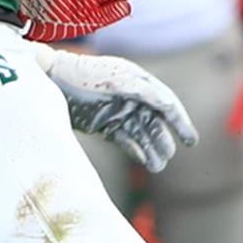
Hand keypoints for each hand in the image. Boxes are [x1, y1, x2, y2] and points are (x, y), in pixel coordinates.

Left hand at [41, 51, 196, 171]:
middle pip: (155, 122)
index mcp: (138, 81)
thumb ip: (144, 91)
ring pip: (142, 134)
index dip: (180, 121)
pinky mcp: (105, 125)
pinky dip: (135, 150)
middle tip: (170, 156)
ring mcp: (118, 112)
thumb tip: (169, 104)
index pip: (165, 104)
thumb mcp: (116, 80)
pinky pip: (126, 140)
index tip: (191, 140)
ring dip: (152, 149)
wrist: (51, 81)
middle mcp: (132, 98)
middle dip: (164, 140)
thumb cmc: (84, 75)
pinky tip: (144, 160)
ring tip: (158, 166)